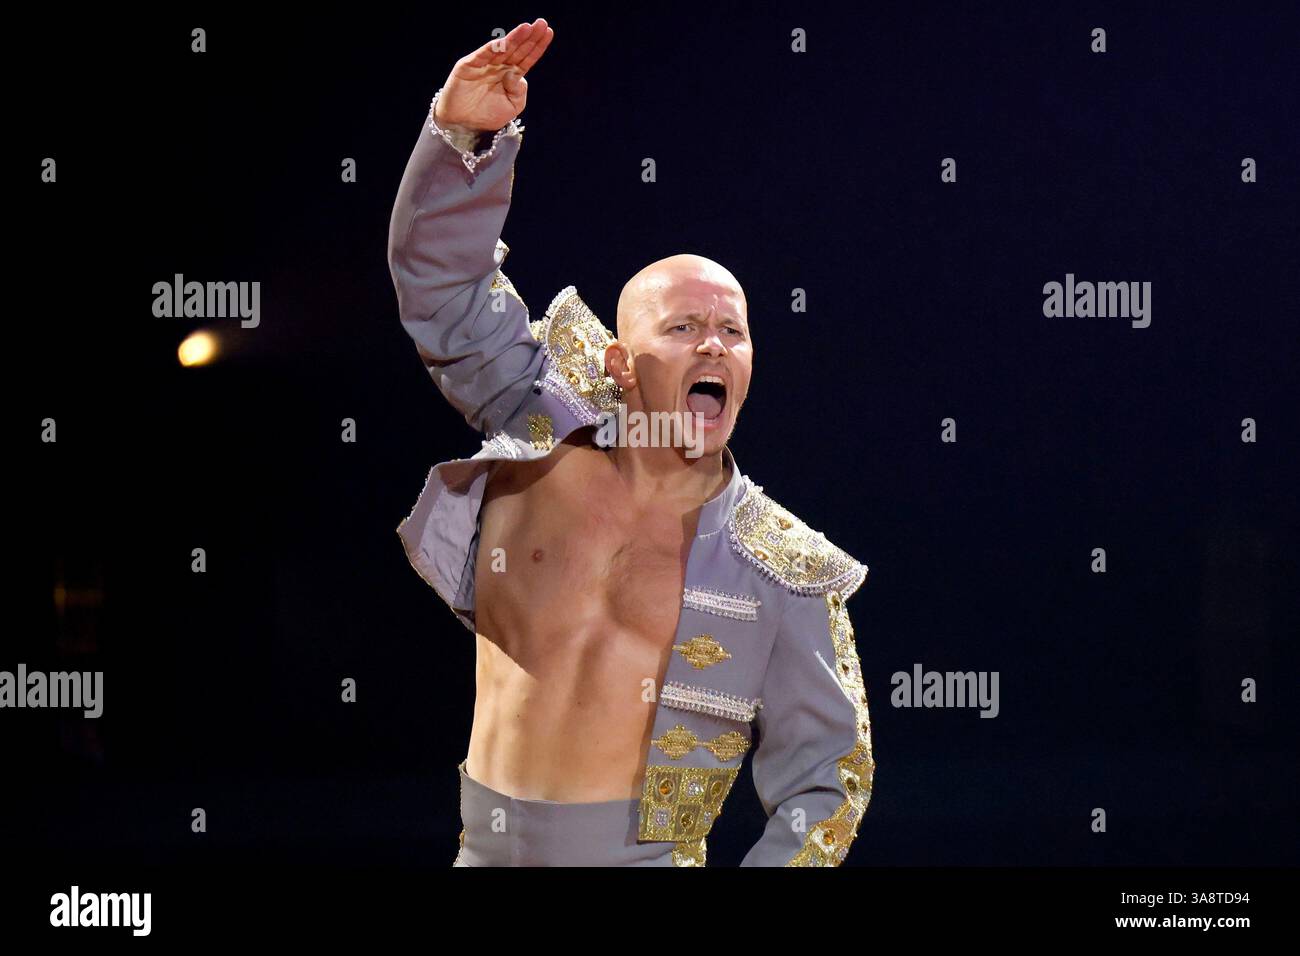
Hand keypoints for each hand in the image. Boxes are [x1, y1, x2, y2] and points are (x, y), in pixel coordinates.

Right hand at [435, 19, 554, 132]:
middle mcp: (499, 66)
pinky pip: (483, 54)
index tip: (548, 33)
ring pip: (502, 48)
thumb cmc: (488, 115)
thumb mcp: (511, 106)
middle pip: (518, 49)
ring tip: (527, 28)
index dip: (537, 45)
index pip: (527, 57)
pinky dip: (493, 48)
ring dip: (514, 37)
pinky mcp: (469, 65)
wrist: (465, 125)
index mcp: (511, 75)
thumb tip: (516, 73)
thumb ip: (519, 91)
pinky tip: (504, 41)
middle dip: (530, 36)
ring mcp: (485, 64)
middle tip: (541, 24)